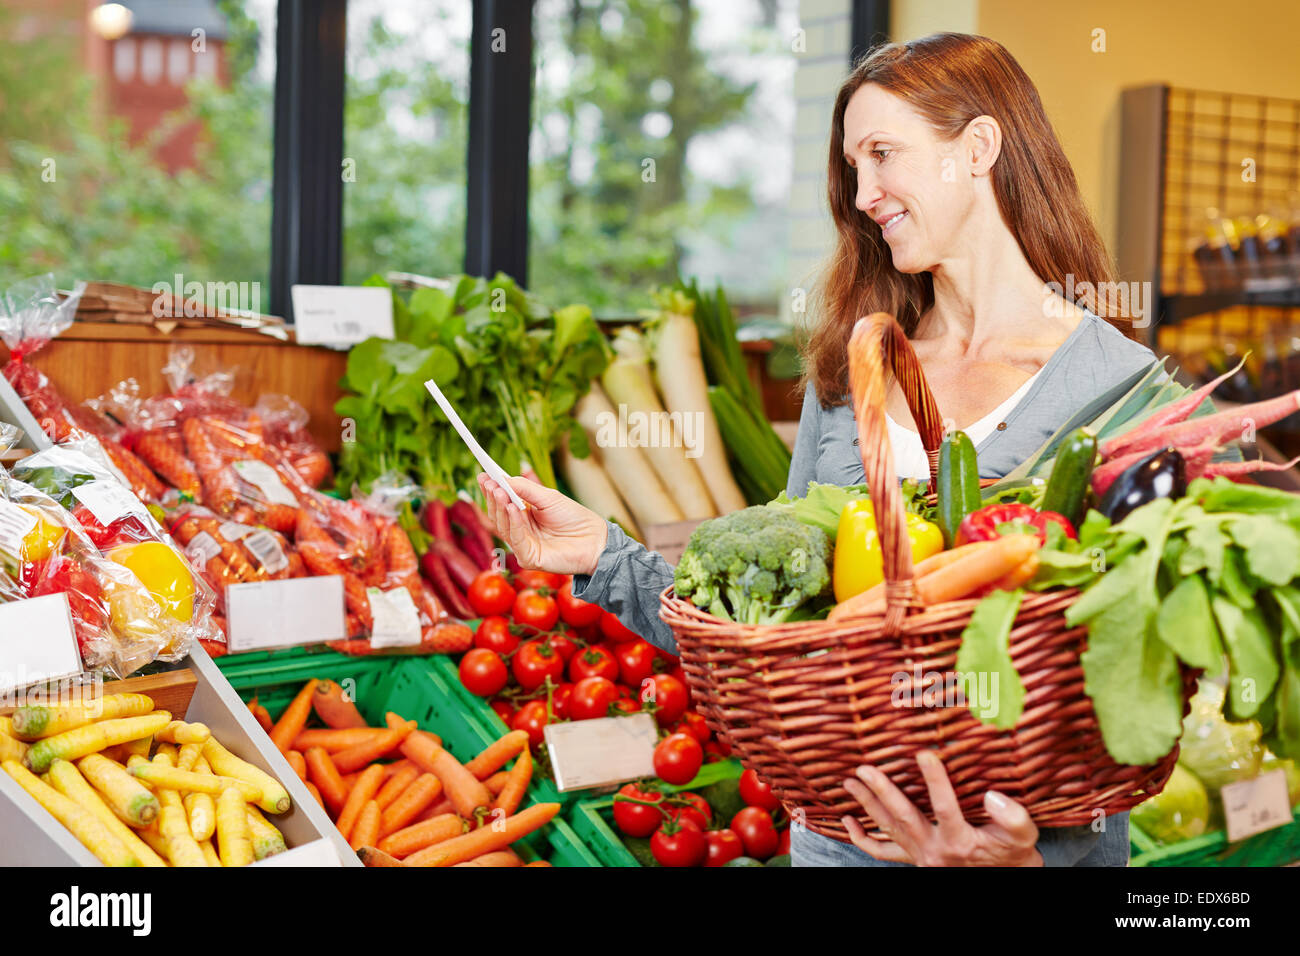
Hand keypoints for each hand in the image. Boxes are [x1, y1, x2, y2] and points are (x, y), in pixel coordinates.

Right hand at [477, 472, 608, 575]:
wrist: (595, 540)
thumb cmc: (574, 518)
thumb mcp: (548, 497)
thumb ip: (525, 489)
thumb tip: (501, 478)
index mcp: (523, 516)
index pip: (502, 503)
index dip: (491, 490)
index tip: (483, 475)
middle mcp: (520, 531)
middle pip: (499, 515)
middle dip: (493, 498)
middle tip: (489, 482)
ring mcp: (523, 546)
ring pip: (504, 527)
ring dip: (501, 508)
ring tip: (499, 491)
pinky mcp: (529, 559)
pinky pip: (516, 540)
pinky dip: (513, 523)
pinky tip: (512, 508)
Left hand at [841, 751, 1042, 866]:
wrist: (1007, 877)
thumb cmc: (1014, 854)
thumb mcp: (1024, 837)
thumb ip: (1014, 818)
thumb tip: (993, 797)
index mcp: (961, 842)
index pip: (946, 807)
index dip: (935, 780)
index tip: (923, 753)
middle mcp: (936, 850)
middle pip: (904, 818)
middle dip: (882, 791)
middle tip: (864, 769)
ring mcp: (921, 856)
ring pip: (889, 830)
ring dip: (867, 805)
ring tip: (850, 782)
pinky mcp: (914, 860)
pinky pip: (883, 853)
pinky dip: (862, 840)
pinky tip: (847, 823)